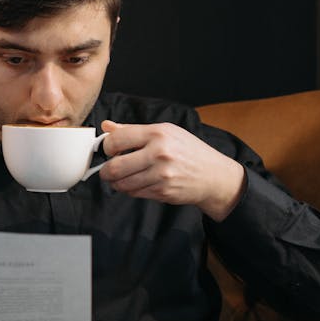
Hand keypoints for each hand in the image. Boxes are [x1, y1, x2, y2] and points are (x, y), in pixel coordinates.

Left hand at [99, 120, 245, 220]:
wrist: (213, 175)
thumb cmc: (189, 151)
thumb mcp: (165, 132)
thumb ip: (133, 130)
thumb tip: (106, 126)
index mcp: (158, 133)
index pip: (116, 140)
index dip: (106, 147)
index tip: (109, 150)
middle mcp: (159, 153)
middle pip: (114, 167)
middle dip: (106, 171)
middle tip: (108, 170)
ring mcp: (161, 175)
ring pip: (122, 184)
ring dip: (117, 183)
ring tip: (122, 177)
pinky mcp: (163, 192)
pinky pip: (135, 193)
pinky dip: (131, 190)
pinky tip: (139, 183)